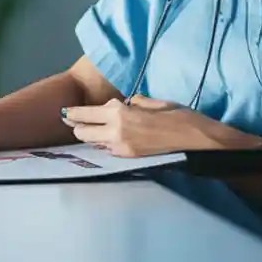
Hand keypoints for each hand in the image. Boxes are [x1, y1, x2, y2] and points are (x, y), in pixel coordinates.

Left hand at [62, 96, 260, 157]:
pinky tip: (109, 139)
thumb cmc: (180, 116)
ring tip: (90, 130)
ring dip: (90, 137)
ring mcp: (122, 148)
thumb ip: (134, 103)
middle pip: (82, 132)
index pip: (85, 114)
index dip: (72, 114)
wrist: (198, 141)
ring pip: (93, 144)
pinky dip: (105, 144)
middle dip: (77, 126)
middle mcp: (116, 131)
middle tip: (74, 122)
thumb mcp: (154, 102)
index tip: (64, 113)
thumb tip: (123, 104)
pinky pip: (109, 150)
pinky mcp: (130, 159)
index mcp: (120, 112)